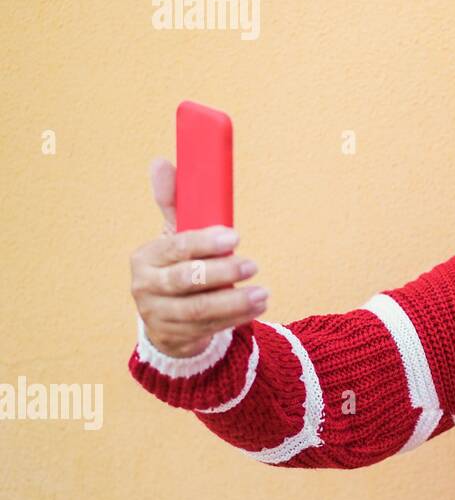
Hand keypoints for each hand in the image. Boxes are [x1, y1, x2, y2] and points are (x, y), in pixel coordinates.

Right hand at [129, 157, 266, 356]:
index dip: (204, 242)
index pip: (175, 248)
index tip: (235, 237)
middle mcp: (145, 287)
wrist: (165, 316)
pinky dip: (236, 318)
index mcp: (146, 257)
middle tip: (253, 265)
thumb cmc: (176, 265)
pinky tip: (258, 308)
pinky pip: (209, 328)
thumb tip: (161, 162)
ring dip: (234, 302)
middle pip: (185, 281)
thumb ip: (174, 202)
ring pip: (199, 310)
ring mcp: (158, 315)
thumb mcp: (173, 235)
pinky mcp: (175, 337)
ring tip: (263, 294)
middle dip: (221, 273)